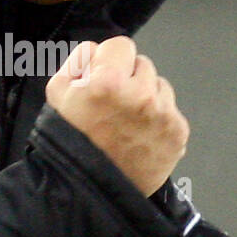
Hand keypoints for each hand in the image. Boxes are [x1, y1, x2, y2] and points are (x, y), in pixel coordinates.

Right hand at [45, 36, 188, 196]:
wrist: (91, 191)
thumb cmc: (71, 142)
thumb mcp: (58, 94)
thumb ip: (78, 62)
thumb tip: (98, 51)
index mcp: (109, 82)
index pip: (121, 45)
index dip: (108, 61)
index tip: (102, 78)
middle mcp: (141, 95)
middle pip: (143, 64)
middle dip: (128, 78)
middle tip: (113, 104)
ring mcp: (163, 115)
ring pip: (159, 86)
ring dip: (146, 96)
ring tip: (127, 122)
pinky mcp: (178, 133)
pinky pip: (171, 110)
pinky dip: (158, 119)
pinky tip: (140, 135)